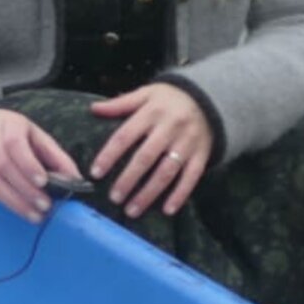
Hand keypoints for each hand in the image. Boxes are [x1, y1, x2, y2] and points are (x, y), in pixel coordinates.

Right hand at [0, 108, 80, 230]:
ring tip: (33, 216)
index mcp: (7, 125)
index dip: (28, 165)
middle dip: (25, 190)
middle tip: (45, 207)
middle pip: (2, 166)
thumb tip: (76, 180)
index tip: (44, 184)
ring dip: (12, 202)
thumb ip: (56, 156)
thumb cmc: (15, 132)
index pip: (14, 144)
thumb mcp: (37, 135)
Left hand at [89, 83, 212, 217]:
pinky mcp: (201, 155)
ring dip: (149, 193)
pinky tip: (167, 210)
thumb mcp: (146, 93)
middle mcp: (169, 129)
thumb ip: (121, 103)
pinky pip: (191, 178)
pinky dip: (180, 195)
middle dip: (128, 180)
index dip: (109, 155)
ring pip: (166, 172)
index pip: (125, 136)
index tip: (95, 173)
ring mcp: (187, 144)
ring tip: (132, 210)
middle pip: (146, 158)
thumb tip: (94, 109)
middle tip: (114, 198)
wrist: (209, 99)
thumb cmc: (170, 98)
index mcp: (151, 112)